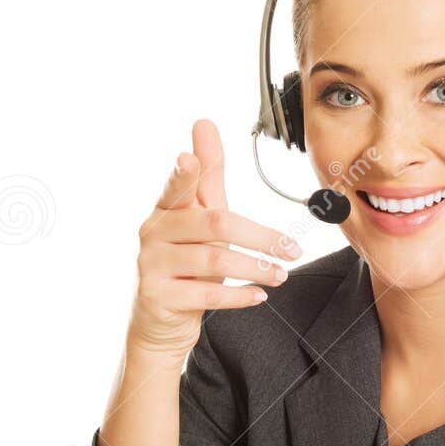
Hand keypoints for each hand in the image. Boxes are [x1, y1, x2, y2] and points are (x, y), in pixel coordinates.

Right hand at [128, 119, 301, 357]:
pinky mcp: (158, 296)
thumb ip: (207, 176)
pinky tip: (259, 295)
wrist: (160, 322)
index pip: (177, 186)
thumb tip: (205, 124)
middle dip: (260, 236)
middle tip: (292, 249)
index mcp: (166, 209)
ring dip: (256, 267)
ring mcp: (152, 264)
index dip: (184, 173)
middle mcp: (154, 232)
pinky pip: (206, 293)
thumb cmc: (187, 263)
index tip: (189, 158)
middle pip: (214, 224)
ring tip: (280, 274)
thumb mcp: (200, 218)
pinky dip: (239, 295)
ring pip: (214, 259)